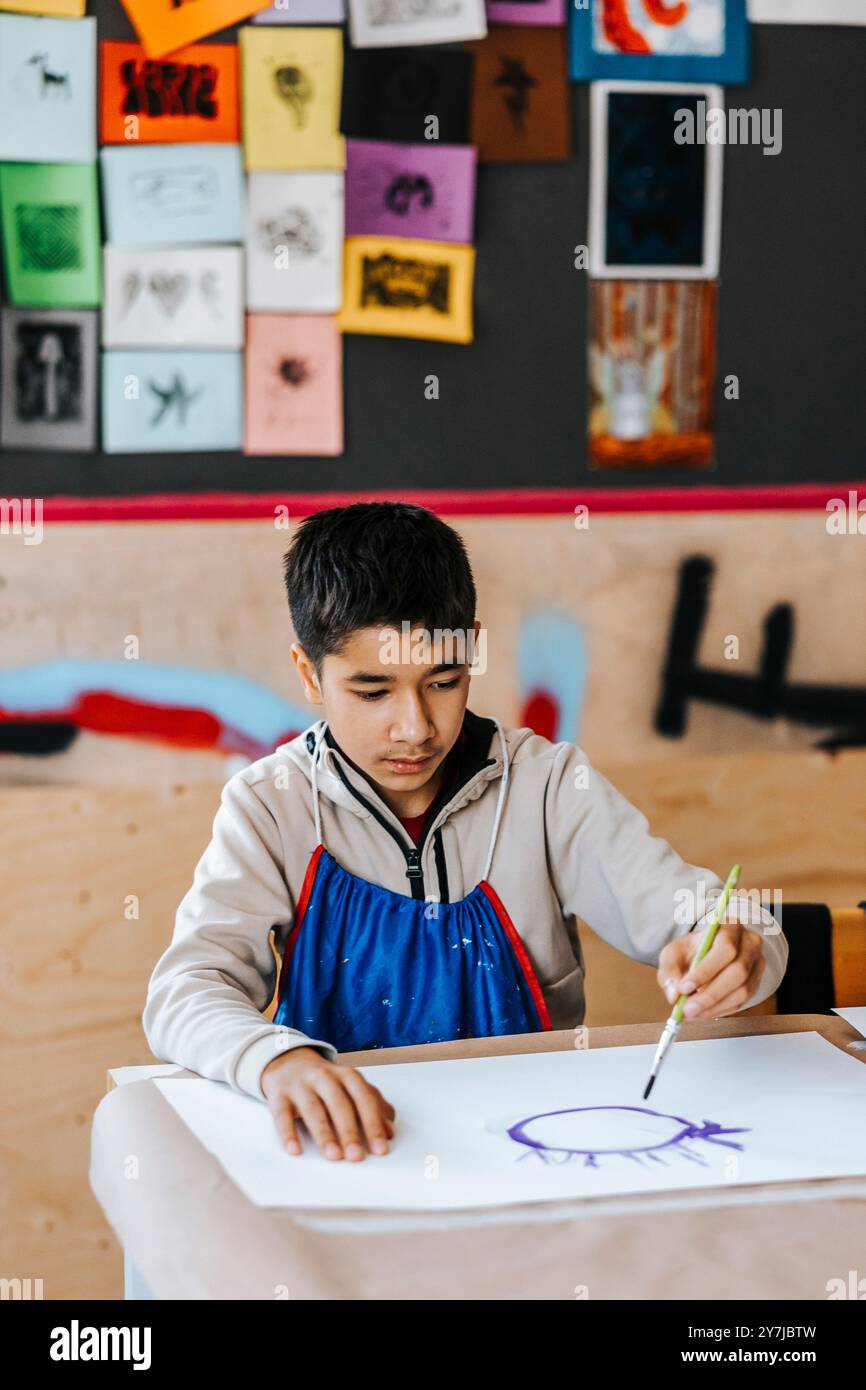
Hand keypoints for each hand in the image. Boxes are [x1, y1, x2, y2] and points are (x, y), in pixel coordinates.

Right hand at [261, 1046, 394, 1160]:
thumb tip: (390, 1131)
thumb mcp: (351, 1087)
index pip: (363, 1098)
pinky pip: (282, 1115)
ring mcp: (300, 1085)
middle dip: (349, 1131)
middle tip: (356, 1156)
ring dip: (324, 1134)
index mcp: (347, 1075)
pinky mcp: (279, 1095)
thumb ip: (373, 1105)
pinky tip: (295, 1150)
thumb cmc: (327, 1081)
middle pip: (339, 1103)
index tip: (380, 1148)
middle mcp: (324, 1077)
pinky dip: (288, 1133)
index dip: (373, 1123)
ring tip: (333, 1156)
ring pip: (313, 1109)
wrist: (288, 1061)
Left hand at [657, 921, 765, 1020]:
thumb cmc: (692, 950)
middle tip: (687, 1009)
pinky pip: (742, 1002)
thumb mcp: (674, 952)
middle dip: (710, 994)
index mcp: (730, 927)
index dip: (706, 971)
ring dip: (714, 1006)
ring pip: (743, 991)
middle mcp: (750, 944)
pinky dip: (720, 1010)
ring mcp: (757, 965)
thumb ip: (670, 970)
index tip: (684, 988)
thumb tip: (674, 995)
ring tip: (691, 1013)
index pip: (725, 949)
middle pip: (738, 972)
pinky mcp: (756, 983)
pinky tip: (703, 1012)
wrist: (708, 952)